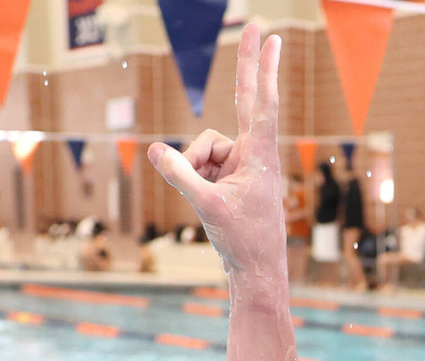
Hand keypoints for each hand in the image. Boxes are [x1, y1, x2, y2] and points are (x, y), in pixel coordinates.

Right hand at [147, 22, 283, 280]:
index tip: (269, 37)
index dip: (260, 68)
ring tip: (209, 201)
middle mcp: (254, 155)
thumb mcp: (207, 207)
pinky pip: (201, 167)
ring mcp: (242, 166)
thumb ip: (180, 176)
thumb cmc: (242, 241)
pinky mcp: (232, 179)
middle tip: (259, 24)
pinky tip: (207, 204)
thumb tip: (155, 149)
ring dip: (194, 170)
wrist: (257, 272)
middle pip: (247, 102)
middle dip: (250, 67)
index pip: (260, 102)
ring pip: (205, 149)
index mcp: (260, 156)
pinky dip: (194, 181)